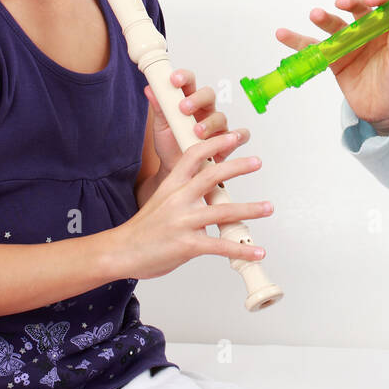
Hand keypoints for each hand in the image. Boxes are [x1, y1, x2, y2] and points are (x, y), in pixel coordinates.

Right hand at [111, 132, 272, 280]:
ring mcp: (184, 222)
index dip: (214, 143)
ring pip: (223, 212)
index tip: (232, 136)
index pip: (193, 155)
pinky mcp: (187, 245)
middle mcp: (178, 199)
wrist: (120, 251)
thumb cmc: (142, 228)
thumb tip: (205, 187)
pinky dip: (242, 249)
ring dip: (250, 209)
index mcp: (171, 185)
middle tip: (256, 161)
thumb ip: (182, 192)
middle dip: (238, 166)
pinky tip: (257, 251)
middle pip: (212, 176)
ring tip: (268, 207)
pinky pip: (221, 246)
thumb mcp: (160, 200)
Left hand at [144, 70, 247, 182]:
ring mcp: (216, 125)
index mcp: (188, 101)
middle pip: (208, 95)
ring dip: (209, 123)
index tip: (174, 80)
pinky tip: (229, 141)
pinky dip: (238, 136)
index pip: (189, 82)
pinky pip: (240, 135)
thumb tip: (150, 89)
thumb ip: (158, 107)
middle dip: (197, 99)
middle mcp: (204, 110)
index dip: (183, 77)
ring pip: (220, 116)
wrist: (174, 168)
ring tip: (197, 132)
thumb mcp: (161, 125)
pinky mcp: (226, 141)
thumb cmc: (170, 144)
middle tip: (184, 108)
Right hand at [275, 0, 388, 134]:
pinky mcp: (334, 58)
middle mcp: (368, 30)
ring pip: (334, 25)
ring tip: (315, 14)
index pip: (385, 4)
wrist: (385, 113)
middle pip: (357, 9)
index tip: (372, 0)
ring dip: (324, 18)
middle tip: (341, 2)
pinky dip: (298, 41)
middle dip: (350, 2)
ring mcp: (350, 42)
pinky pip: (314, 47)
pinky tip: (283, 35)